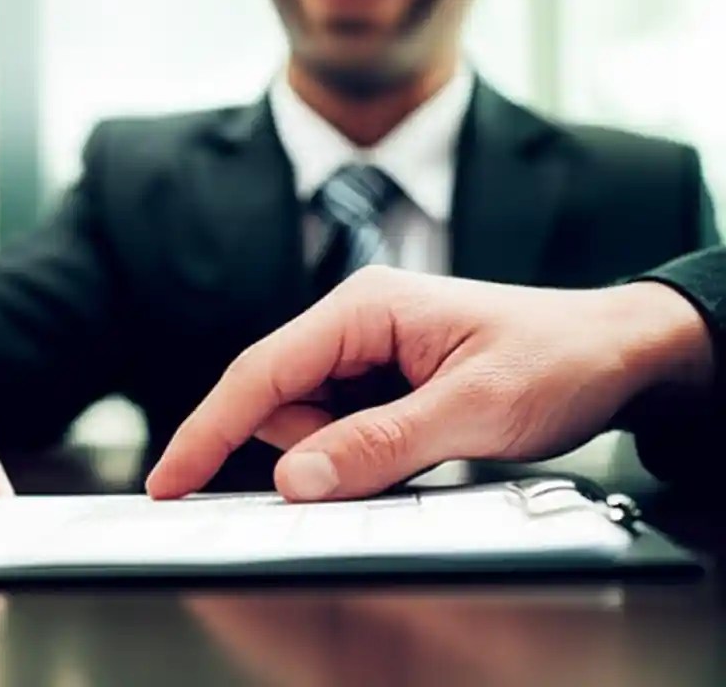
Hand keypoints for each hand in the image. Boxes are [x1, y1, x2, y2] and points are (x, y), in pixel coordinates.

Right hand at [148, 266, 712, 501]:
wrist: (619, 353)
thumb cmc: (559, 356)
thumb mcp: (475, 407)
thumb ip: (380, 443)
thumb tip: (295, 479)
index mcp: (363, 308)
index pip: (261, 371)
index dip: (208, 428)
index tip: (170, 478)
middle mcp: (353, 326)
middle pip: (278, 403)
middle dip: (309, 449)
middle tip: (398, 452)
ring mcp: (364, 357)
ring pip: (306, 425)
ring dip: (344, 454)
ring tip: (426, 438)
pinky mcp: (378, 385)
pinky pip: (339, 432)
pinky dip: (359, 455)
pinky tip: (417, 443)